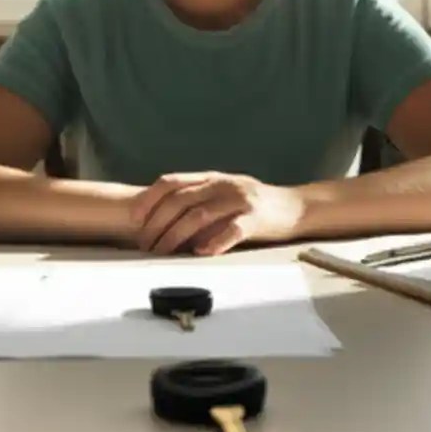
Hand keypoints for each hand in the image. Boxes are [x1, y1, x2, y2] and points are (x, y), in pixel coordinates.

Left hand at [130, 172, 306, 255]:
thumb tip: (162, 224)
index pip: (172, 182)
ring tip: (163, 253)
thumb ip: (197, 203)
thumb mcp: (223, 196)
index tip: (134, 219)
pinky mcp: (257, 218)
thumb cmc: (253, 207)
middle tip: (145, 245)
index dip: (149, 199)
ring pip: (200, 215)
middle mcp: (222, 184)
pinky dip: (215, 241)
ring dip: (176, 236)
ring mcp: (240, 199)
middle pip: (180, 201)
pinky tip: (201, 253)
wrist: (296, 207)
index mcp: (211, 178)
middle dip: (157, 223)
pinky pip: (232, 229)